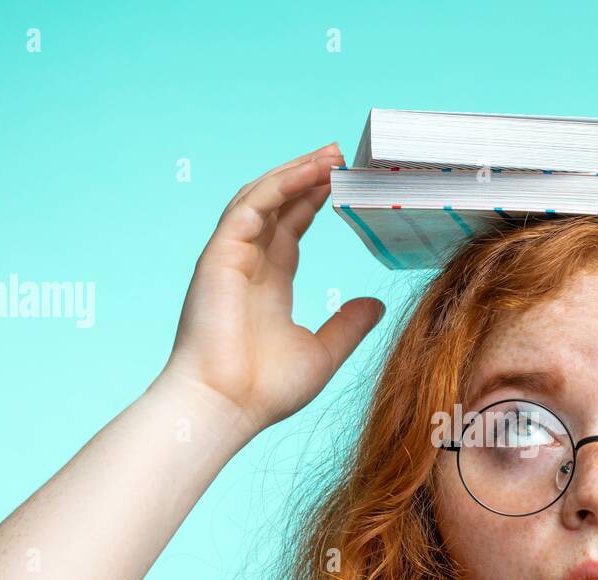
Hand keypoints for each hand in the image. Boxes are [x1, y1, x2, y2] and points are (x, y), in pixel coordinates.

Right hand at [158, 142, 385, 438]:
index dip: (314, 202)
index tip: (343, 182)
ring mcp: (231, 257)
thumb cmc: (265, 390)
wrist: (226, 406)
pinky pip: (251, 205)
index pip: (291, 230)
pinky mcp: (220, 254)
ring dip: (295, 172)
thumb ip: (348, 325)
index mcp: (269, 286)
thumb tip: (377, 305)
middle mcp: (248, 265)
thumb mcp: (323, 352)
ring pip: (262, 198)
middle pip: (278, 206)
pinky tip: (309, 171)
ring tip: (330, 154)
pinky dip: (280, 184)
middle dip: (307, 178)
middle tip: (341, 155)